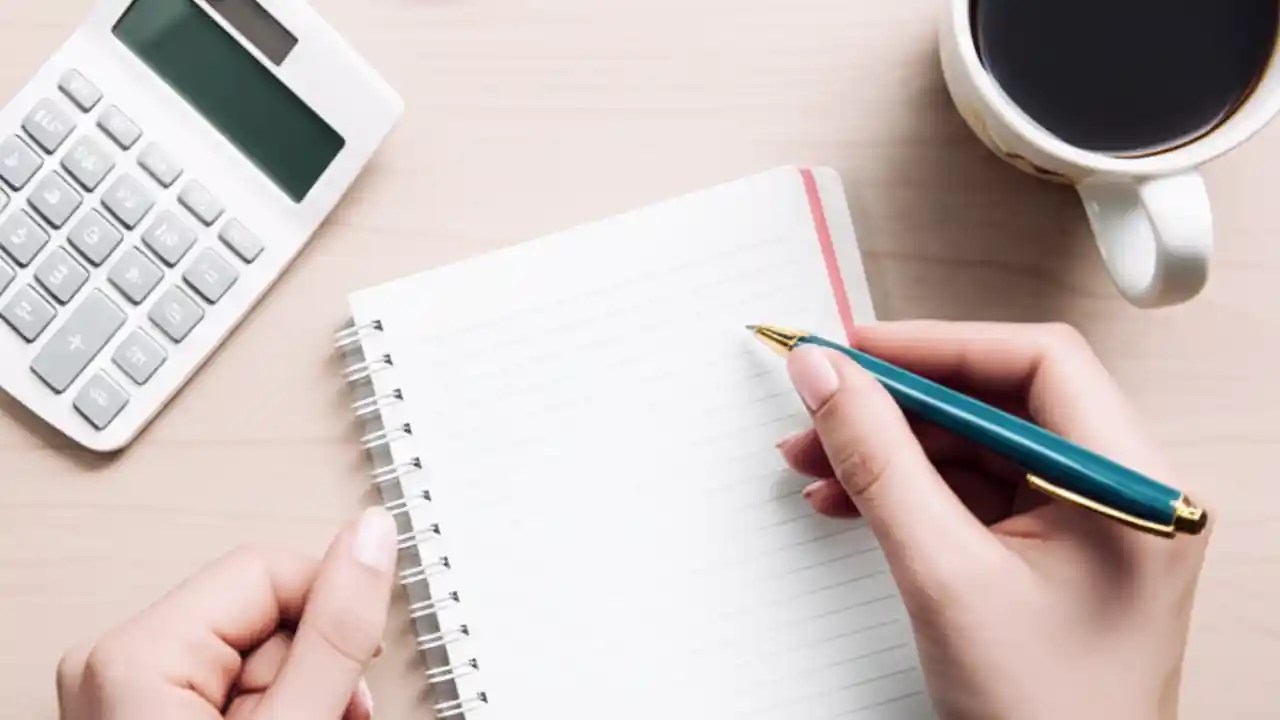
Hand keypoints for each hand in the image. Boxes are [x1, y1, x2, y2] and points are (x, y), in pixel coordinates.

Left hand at [57, 508, 397, 719]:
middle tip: (328, 718)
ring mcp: (123, 689)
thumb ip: (335, 633)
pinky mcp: (141, 710)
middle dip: (312, 666)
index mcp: (134, 654)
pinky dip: (269, 708)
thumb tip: (371, 536)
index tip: (360, 662)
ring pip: (254, 651)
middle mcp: (114, 661)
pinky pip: (227, 680)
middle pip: (263, 613)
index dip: (330, 612)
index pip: (268, 570)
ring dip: (298, 692)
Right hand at [778, 322, 1208, 719]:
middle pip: (998, 401)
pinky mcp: (1049, 554)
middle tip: (821, 400)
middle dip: (898, 402)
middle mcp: (1117, 492)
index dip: (937, 346)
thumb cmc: (1041, 716)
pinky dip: (906, 490)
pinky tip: (845, 497)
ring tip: (812, 457)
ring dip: (891, 448)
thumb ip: (880, 461)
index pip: (1036, 363)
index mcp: (1129, 484)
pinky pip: (971, 494)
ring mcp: (1084, 524)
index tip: (857, 350)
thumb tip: (827, 375)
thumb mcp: (945, 576)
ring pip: (976, 448)